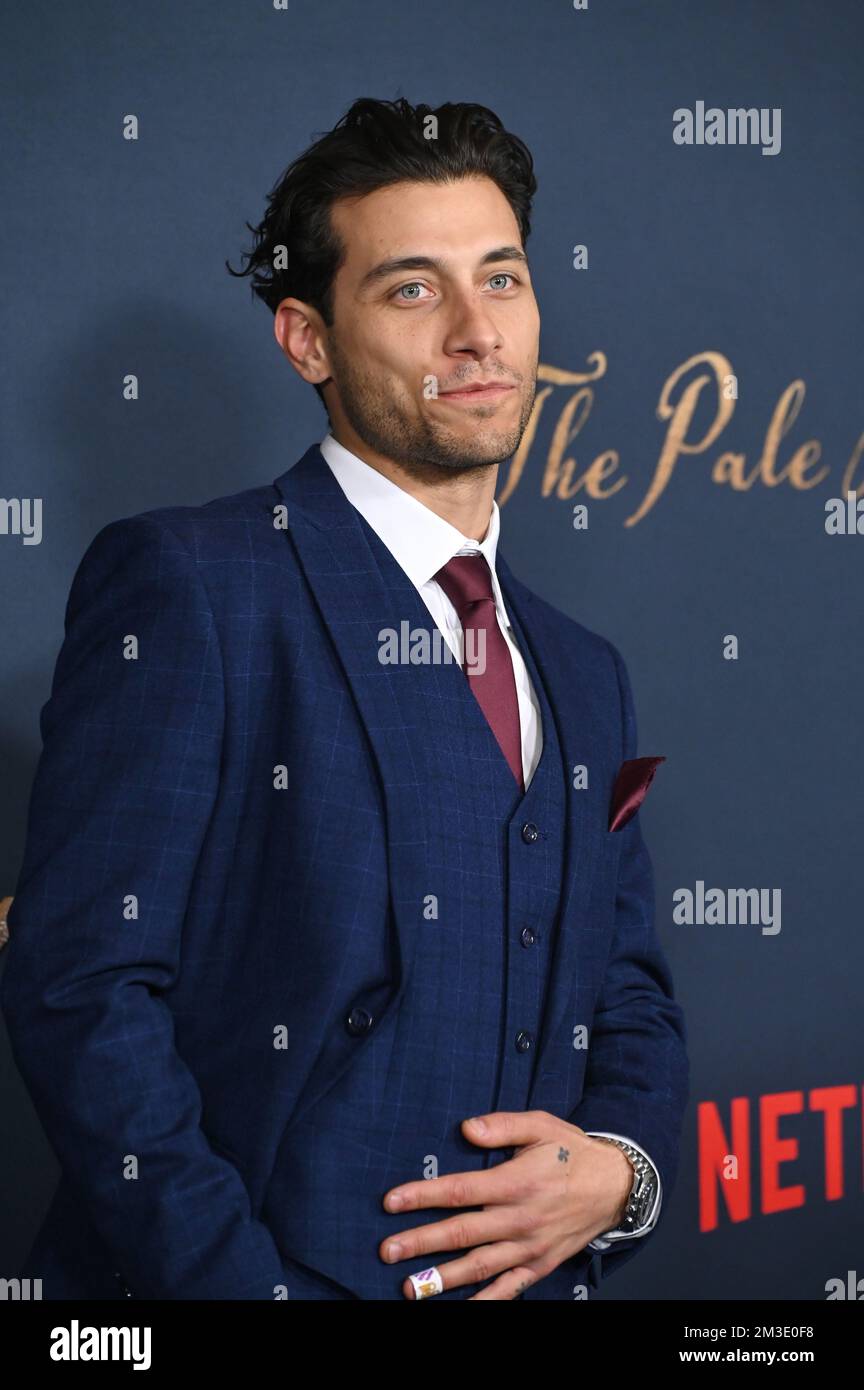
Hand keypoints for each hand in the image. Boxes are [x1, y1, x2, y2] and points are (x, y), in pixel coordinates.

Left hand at [379, 1109, 633, 1298]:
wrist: (616, 1185)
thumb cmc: (573, 1152)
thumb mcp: (541, 1125)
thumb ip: (502, 1126)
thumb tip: (466, 1129)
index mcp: (515, 1182)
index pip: (459, 1190)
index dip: (423, 1196)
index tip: (391, 1202)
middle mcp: (519, 1218)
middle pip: (462, 1233)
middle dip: (421, 1242)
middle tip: (387, 1250)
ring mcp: (529, 1246)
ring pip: (480, 1265)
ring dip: (443, 1278)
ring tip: (411, 1288)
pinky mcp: (540, 1265)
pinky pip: (509, 1288)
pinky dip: (486, 1301)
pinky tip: (462, 1307)